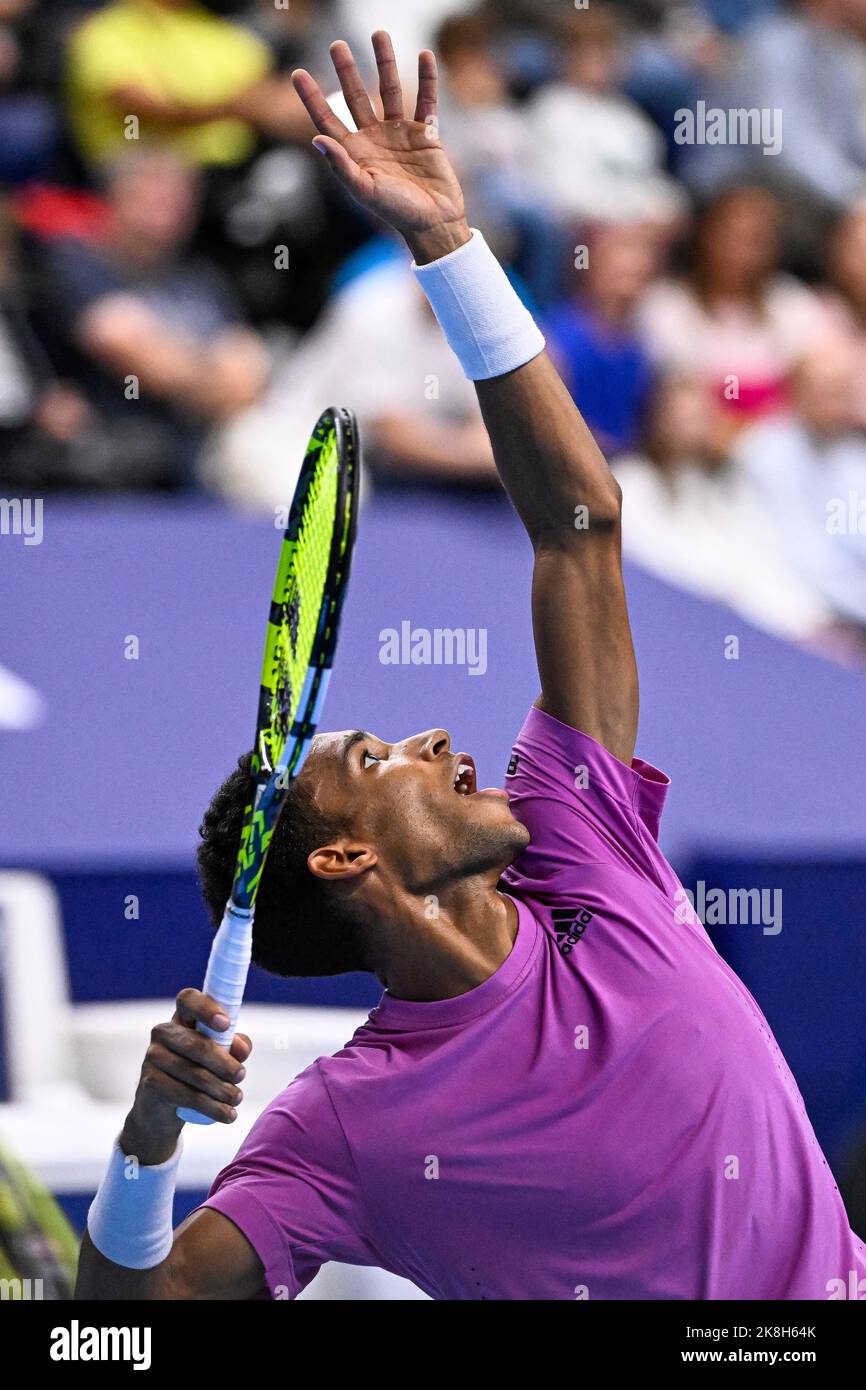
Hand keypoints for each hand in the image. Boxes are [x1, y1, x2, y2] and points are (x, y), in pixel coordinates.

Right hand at [121, 989, 251, 1164]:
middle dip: (225, 1063)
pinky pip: (186, 1095)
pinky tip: (227, 1115)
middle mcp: (163, 1033)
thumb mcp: (219, 1057)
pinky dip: (212, 1107)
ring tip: (237, 1099)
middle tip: (242, 1076)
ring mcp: (153, 1057)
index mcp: (181, 1018)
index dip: (207, 1009)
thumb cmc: (196, 1073)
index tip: (226, 1025)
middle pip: (198, 1044)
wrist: (160, 1111)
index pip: (188, 1000)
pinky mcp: (150, 1083)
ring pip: (195, 1073)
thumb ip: (234, 1046)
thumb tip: (241, 1048)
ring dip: (222, 1090)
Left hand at [292, 30, 470, 262]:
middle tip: (337, 45)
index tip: (298, 73)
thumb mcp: (365, 191)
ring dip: (385, 63)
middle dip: (347, 71)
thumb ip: (341, 165)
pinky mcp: (425, 133)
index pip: (328, 120)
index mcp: (355, 153)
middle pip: (356, 97)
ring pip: (390, 90)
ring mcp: (399, 134)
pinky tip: (424, 56)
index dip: (312, 98)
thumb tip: (317, 139)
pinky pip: (426, 101)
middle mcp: (374, 139)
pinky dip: (426, 80)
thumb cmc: (398, 213)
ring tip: (380, 33)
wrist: (435, 223)